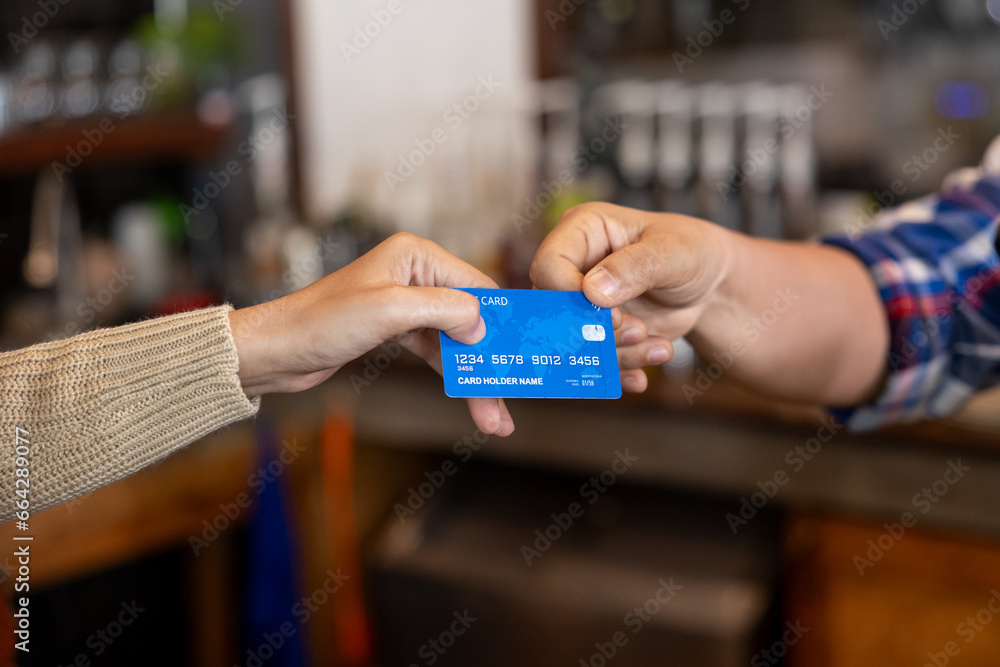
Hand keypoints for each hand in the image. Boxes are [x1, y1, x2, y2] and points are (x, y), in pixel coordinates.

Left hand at [229, 232, 514, 435]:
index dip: (500, 319)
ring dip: (474, 376)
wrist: (277, 351)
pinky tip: (471, 399)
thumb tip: (484, 323)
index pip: (476, 285)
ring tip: (495, 417)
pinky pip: (436, 352)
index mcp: (415, 255)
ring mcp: (405, 303)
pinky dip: (453, 375)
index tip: (522, 351)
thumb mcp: (391, 311)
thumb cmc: (323, 322)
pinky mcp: (395, 329)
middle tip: (510, 395)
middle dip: (489, 358)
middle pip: (469, 316)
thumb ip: (444, 310)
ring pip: (455, 340)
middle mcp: (414, 274)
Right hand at [530, 203, 733, 392]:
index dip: (571, 296)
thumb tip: (592, 291)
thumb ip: (634, 267)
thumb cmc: (692, 251)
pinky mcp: (596, 331)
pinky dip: (620, 371)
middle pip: (554, 311)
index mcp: (582, 231)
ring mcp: (582, 302)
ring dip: (616, 353)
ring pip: (574, 341)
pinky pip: (592, 359)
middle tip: (639, 330)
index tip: (614, 313)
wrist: (710, 285)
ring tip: (660, 347)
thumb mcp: (672, 252)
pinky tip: (646, 366)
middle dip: (596, 331)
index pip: (549, 267)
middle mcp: (573, 266)